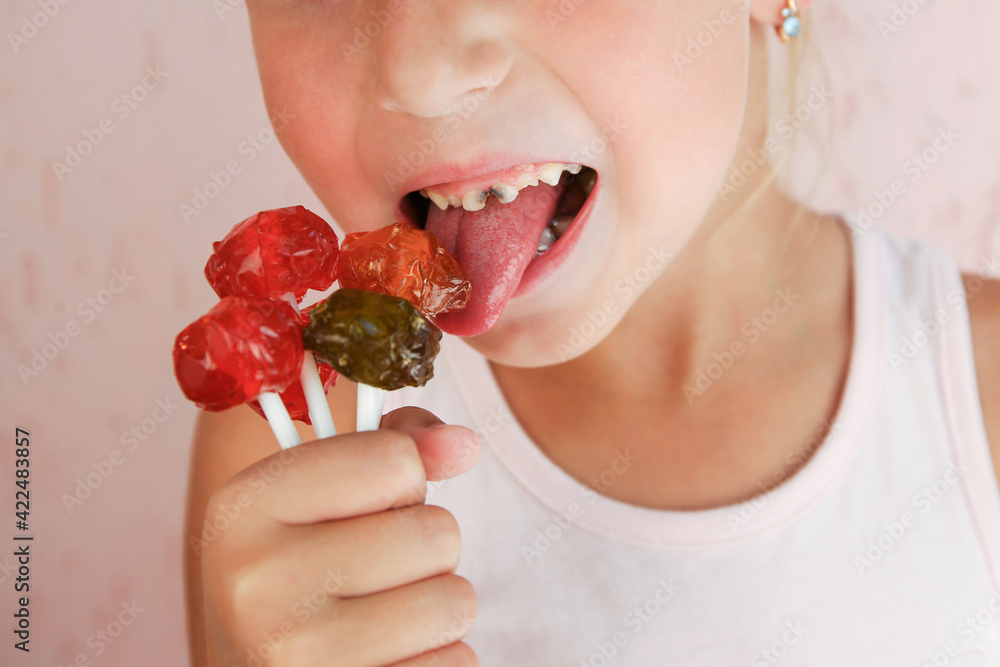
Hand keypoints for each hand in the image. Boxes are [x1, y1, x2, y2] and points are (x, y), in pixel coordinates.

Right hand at [199, 407, 481, 665]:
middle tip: (377, 570)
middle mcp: (257, 581)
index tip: (369, 502)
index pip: (392, 460)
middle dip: (427, 548)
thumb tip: (464, 444)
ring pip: (454, 600)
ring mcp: (295, 655)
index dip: (402, 478)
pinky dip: (439, 656)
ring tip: (386, 615)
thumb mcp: (323, 494)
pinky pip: (457, 660)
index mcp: (245, 506)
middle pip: (434, 531)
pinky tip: (389, 656)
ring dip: (438, 605)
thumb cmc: (305, 571)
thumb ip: (394, 448)